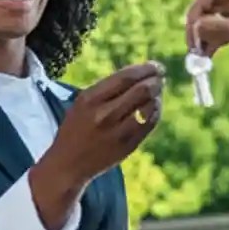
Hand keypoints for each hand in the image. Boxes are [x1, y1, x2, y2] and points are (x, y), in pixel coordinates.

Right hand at [29, 62, 163, 229]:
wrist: (68, 164)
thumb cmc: (76, 128)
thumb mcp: (83, 103)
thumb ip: (108, 89)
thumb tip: (141, 72)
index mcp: (90, 99)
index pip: (125, 77)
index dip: (145, 69)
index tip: (155, 65)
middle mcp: (104, 115)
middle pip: (142, 90)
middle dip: (156, 79)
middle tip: (160, 76)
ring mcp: (118, 132)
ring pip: (149, 105)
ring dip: (157, 95)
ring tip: (157, 90)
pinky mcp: (128, 146)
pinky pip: (150, 123)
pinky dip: (155, 111)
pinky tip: (153, 107)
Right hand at [185, 0, 228, 73]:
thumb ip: (223, 29)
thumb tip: (196, 26)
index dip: (198, 8)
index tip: (192, 28)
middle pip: (211, 5)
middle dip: (199, 24)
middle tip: (192, 44)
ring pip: (214, 19)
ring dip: (205, 35)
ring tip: (198, 54)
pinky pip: (222, 30)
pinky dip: (213, 41)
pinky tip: (207, 56)